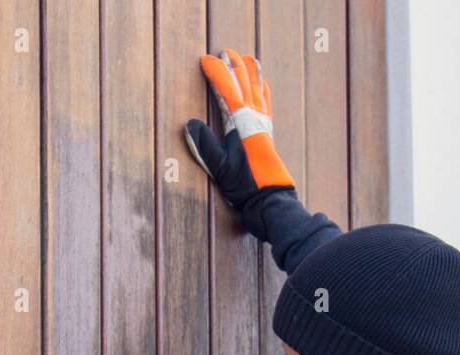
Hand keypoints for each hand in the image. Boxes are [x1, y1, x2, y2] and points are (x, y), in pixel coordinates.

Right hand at [185, 49, 295, 233]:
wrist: (269, 198)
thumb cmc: (243, 184)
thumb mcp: (218, 166)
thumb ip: (204, 144)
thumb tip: (190, 123)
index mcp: (240, 122)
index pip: (226, 89)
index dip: (215, 71)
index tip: (205, 59)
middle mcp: (254, 118)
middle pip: (245, 82)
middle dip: (234, 65)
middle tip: (225, 51)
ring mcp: (263, 124)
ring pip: (258, 89)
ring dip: (251, 72)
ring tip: (248, 58)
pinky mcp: (268, 134)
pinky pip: (266, 104)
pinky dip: (263, 90)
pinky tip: (262, 86)